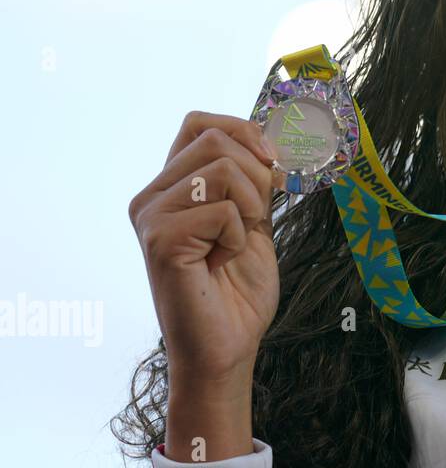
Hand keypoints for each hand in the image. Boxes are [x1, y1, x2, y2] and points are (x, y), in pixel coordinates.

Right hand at [128, 112, 284, 387]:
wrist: (227, 344)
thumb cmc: (238, 287)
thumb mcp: (253, 218)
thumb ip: (254, 177)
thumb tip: (274, 136)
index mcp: (171, 185)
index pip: (200, 123)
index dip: (244, 131)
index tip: (273, 162)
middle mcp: (151, 195)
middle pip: (216, 140)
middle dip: (259, 174)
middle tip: (255, 219)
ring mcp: (150, 216)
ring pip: (224, 168)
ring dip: (251, 207)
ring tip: (234, 244)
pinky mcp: (160, 239)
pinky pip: (224, 210)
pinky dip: (239, 238)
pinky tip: (221, 262)